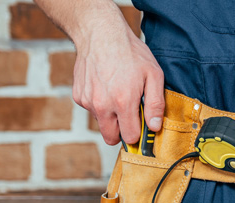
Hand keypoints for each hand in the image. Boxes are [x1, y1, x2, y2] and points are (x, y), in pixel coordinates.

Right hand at [73, 20, 163, 144]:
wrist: (100, 33)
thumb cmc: (130, 52)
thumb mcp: (154, 75)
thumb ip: (156, 104)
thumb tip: (155, 126)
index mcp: (123, 102)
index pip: (130, 137)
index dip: (139, 134)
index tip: (143, 127)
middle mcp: (102, 105)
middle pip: (111, 138)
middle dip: (123, 132)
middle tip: (131, 116)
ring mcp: (87, 101)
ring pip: (101, 123)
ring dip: (111, 116)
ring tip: (119, 94)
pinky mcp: (78, 95)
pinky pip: (92, 110)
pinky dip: (100, 104)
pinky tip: (106, 87)